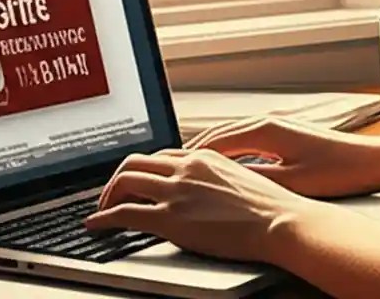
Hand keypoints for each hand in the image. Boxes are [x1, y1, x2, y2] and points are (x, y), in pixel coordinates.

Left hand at [83, 148, 321, 264]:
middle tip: (112, 194)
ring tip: (102, 209)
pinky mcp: (170, 217)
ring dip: (108, 195)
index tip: (136, 180)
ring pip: (125, 180)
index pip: (161, 155)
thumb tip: (208, 191)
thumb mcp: (241, 180)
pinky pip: (125, 213)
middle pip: (136, 161)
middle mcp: (186, 166)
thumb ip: (218, 179)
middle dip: (118, 178)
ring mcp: (177, 190)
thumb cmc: (272, 209)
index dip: (143, 169)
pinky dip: (104, 218)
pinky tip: (97, 224)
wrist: (282, 222)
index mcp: (204, 156)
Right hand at [185, 116, 379, 197]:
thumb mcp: (292, 181)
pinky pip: (246, 136)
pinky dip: (228, 147)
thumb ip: (256, 179)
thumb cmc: (337, 171)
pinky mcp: (285, 132)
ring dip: (210, 146)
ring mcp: (277, 124)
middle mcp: (268, 121)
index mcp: (266, 130)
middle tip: (169, 164)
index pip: (217, 141)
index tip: (172, 168)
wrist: (370, 160)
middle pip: (219, 132)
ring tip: (189, 163)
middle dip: (194, 149)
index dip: (192, 156)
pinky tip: (224, 160)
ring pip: (232, 133)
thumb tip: (226, 183)